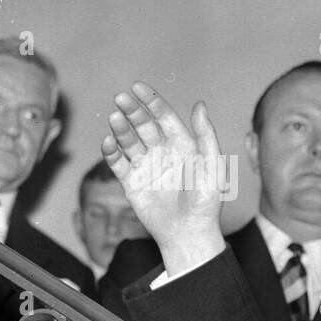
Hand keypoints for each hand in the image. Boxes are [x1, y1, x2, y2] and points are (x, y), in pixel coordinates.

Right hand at [101, 82, 226, 275]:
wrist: (189, 233)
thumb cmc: (206, 202)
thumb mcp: (212, 166)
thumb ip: (206, 136)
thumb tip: (200, 104)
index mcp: (182, 146)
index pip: (164, 117)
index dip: (152, 101)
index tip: (138, 87)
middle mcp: (162, 153)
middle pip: (143, 125)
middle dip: (133, 111)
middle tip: (121, 98)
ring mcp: (145, 167)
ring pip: (128, 141)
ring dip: (121, 129)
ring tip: (115, 118)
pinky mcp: (131, 183)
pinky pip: (117, 163)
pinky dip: (111, 152)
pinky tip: (108, 142)